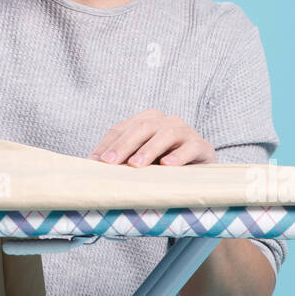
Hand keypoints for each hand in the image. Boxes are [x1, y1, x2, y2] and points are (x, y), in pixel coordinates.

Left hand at [88, 109, 216, 166]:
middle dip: (124, 145)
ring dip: (149, 149)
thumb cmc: (163, 167)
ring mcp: (185, 131)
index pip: (122, 128)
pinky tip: (167, 165)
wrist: (200, 174)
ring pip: (166, 133)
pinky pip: (190, 147)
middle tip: (110, 162)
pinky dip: (178, 156)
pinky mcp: (202, 146)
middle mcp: (165, 121)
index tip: (96, 161)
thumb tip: (92, 166)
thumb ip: (121, 160)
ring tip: (136, 165)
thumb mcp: (140, 162)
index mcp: (146, 121)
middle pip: (142, 127)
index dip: (108, 144)